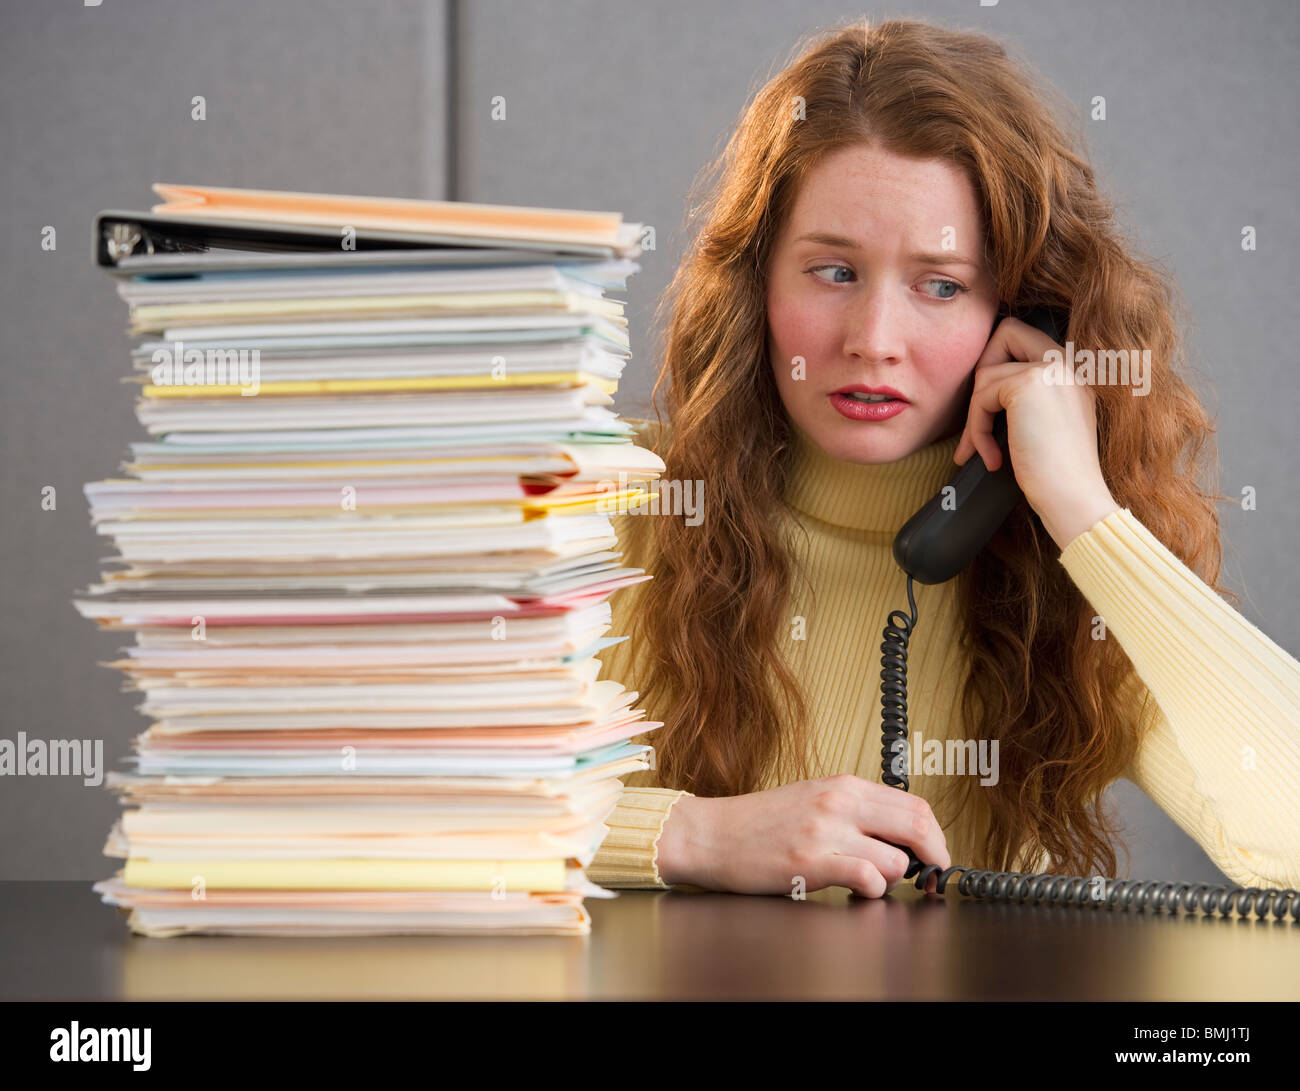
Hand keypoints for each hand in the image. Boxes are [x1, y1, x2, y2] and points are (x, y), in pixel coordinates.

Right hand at [656, 774, 951, 897]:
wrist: (711, 834)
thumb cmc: (759, 823)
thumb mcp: (813, 800)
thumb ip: (855, 811)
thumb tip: (902, 836)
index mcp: (843, 785)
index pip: (914, 804)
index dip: (937, 836)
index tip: (937, 856)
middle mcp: (838, 802)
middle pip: (917, 826)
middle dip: (934, 858)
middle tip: (930, 878)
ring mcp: (824, 831)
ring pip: (896, 860)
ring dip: (893, 879)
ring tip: (870, 882)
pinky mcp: (809, 862)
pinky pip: (867, 878)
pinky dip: (872, 890)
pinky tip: (855, 890)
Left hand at [952, 316, 1119, 548]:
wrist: (1074, 499)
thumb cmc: (1055, 475)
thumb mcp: (1042, 424)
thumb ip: (1022, 398)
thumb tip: (979, 387)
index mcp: (1074, 370)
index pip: (1023, 335)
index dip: (996, 363)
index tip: (989, 407)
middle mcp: (1068, 362)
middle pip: (1005, 333)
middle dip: (982, 377)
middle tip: (979, 422)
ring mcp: (1051, 369)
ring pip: (986, 376)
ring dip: (976, 419)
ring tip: (984, 453)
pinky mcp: (1029, 384)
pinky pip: (982, 397)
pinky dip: (978, 430)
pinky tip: (992, 459)